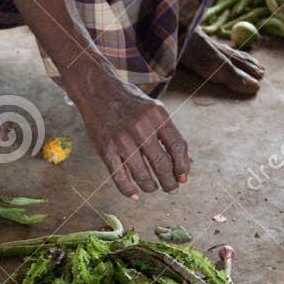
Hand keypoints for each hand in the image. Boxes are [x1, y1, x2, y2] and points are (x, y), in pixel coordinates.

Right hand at [74, 76, 189, 197]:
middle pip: (162, 164)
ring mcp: (122, 139)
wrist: (97, 89)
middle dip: (169, 182)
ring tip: (153, 188)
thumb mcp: (154, 110)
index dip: (183, 166)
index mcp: (158, 115)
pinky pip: (119, 177)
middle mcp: (141, 127)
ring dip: (151, 187)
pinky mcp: (105, 148)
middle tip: (171, 189)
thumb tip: (186, 162)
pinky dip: (128, 190)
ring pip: (142, 174)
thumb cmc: (130, 102)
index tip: (183, 178)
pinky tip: (134, 194)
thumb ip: (169, 134)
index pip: (178, 147)